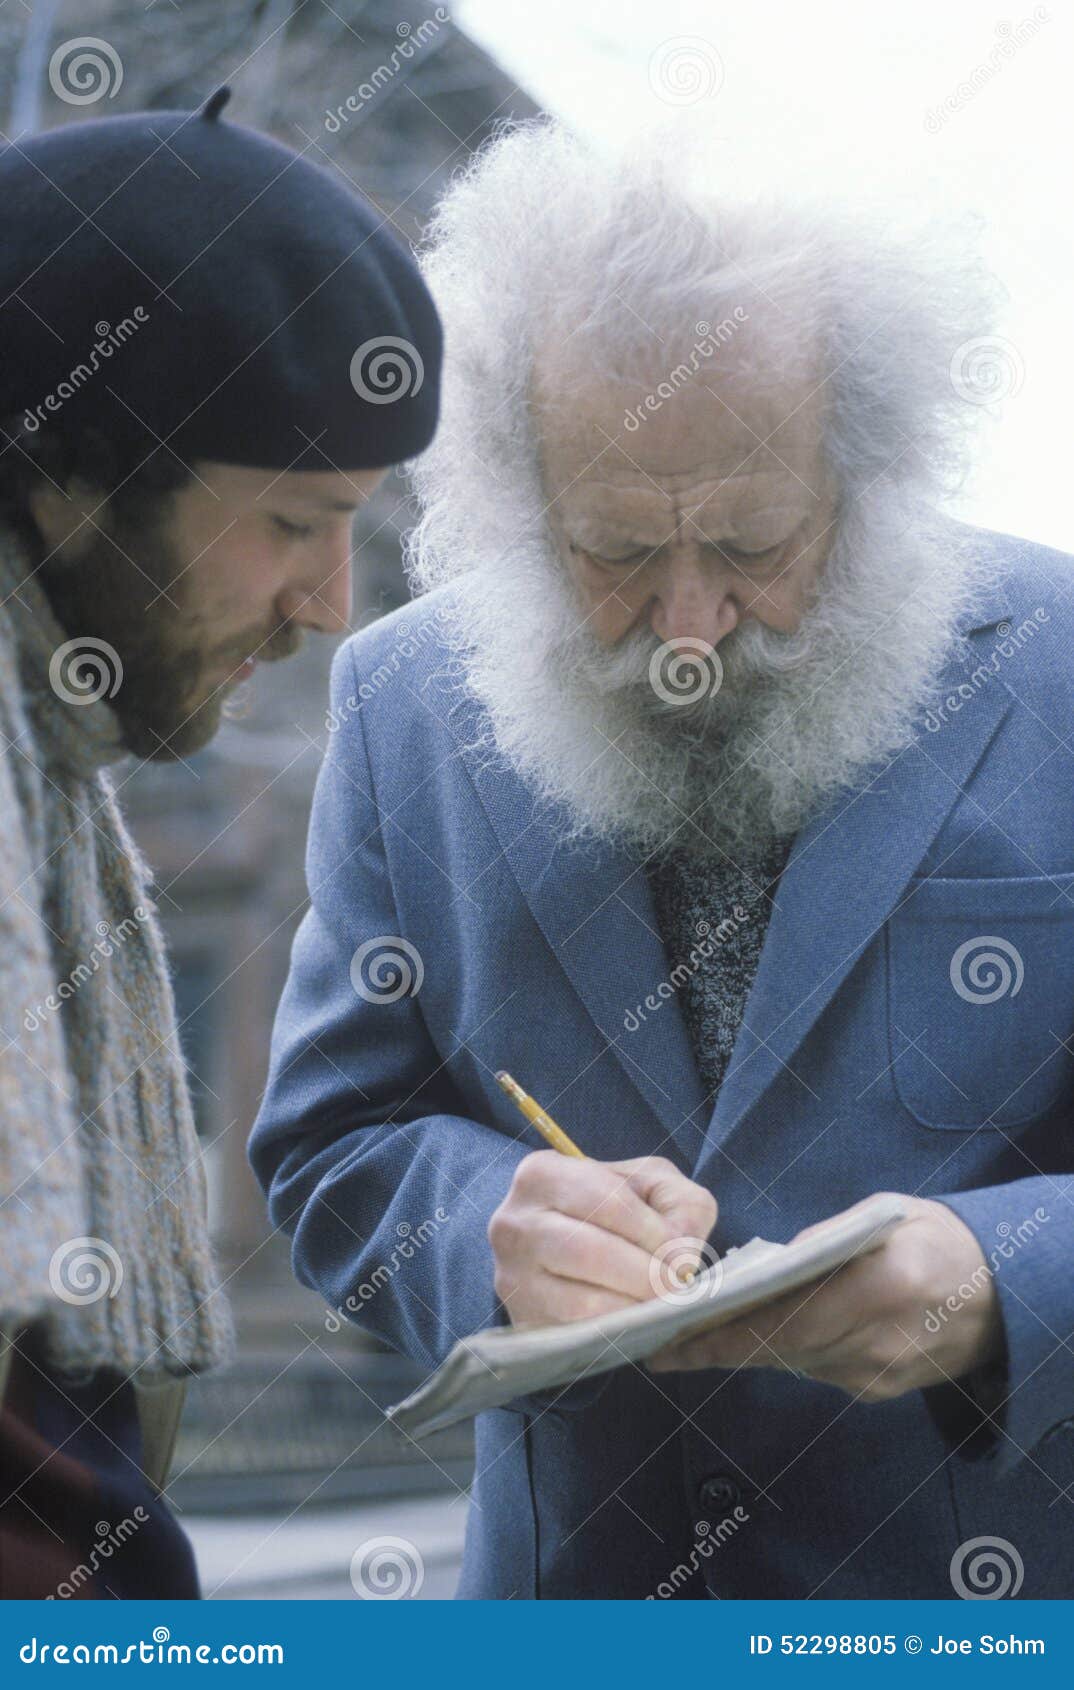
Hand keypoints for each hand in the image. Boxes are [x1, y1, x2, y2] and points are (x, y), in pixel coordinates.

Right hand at [488, 1151, 717, 1326]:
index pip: (606, 1201)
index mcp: (543, 1173)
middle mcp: (514, 1222)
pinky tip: (637, 1320)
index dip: (653, 1232)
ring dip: (634, 1307)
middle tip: (679, 1286)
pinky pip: (576, 1334)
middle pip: (589, 1251)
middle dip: (647, 1274)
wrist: (569, 1241)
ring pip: (581, 1302)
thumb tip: (682, 1255)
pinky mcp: (522, 1318)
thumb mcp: (652, 1185)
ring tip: (662, 1304)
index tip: (683, 1255)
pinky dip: (616, 1332)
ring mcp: (512, 1275)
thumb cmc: (615, 1208)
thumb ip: (681, 1205)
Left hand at [646, 1193, 1003, 1400]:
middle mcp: (876, 1342)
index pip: (786, 1319)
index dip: (726, 1334)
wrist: (1002, 1298)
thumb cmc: (939, 1242)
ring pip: (790, 1363)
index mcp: (882, 1288)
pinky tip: (748, 1338)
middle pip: (779, 1349)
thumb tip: (769, 1265)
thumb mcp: (886, 1215)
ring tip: (687, 1338)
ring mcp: (878, 1375)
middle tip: (661, 1342)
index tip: (675, 1340)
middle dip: (717, 1346)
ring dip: (743, 1350)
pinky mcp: (877, 1392)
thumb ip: (826, 1238)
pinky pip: (814, 1369)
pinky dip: (781, 1351)